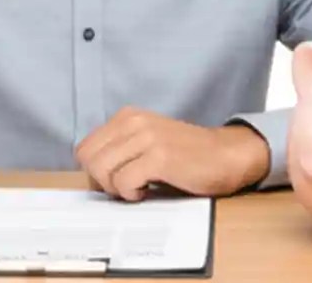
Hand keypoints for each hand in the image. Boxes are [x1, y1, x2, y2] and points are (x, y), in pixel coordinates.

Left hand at [75, 106, 270, 201]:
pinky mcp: (160, 157)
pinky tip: (147, 191)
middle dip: (101, 181)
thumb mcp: (146, 142)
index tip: (114, 180)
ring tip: (137, 189)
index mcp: (127, 117)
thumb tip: (92, 175)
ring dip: (116, 188)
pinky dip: (131, 193)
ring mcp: (147, 138)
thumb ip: (121, 149)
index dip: (94, 171)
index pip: (84, 148)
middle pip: (88, 159)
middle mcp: (134, 122)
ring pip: (102, 169)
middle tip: (125, 187)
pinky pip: (124, 181)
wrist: (227, 155)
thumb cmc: (187, 156)